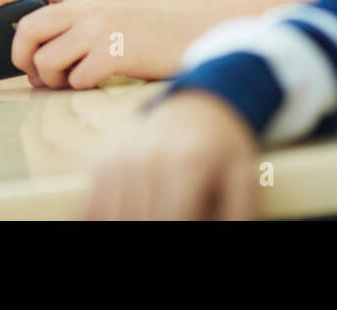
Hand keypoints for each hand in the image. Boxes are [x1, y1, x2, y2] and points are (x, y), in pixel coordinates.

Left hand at [0, 0, 212, 88]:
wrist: (198, 30)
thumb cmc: (150, 29)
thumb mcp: (111, 10)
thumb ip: (76, 20)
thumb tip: (34, 52)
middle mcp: (89, 4)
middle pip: (29, 27)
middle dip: (20, 55)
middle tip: (33, 71)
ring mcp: (102, 28)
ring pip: (48, 58)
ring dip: (50, 78)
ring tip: (66, 81)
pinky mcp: (116, 53)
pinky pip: (77, 78)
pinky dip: (80, 87)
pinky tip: (96, 82)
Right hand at [83, 90, 260, 218]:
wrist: (197, 105)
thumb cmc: (223, 147)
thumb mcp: (244, 174)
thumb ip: (239, 211)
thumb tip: (230, 230)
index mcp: (187, 164)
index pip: (172, 220)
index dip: (182, 231)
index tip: (191, 223)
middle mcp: (148, 159)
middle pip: (142, 221)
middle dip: (154, 228)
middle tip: (172, 217)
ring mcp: (121, 159)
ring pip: (114, 217)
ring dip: (128, 223)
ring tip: (152, 215)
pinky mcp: (103, 162)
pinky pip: (92, 209)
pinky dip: (102, 218)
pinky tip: (126, 216)